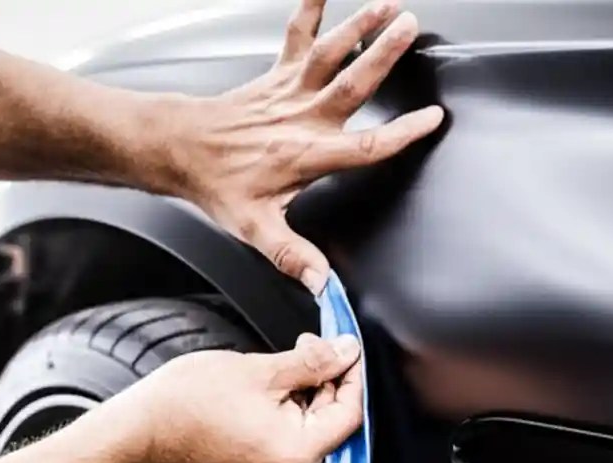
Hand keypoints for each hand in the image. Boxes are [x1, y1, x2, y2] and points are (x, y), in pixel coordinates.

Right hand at [103, 334, 362, 462]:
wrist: (144, 428)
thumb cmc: (189, 405)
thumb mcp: (263, 371)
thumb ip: (313, 362)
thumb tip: (345, 352)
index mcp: (300, 452)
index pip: (351, 412)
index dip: (353, 374)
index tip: (348, 347)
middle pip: (335, 417)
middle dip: (329, 377)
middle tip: (315, 345)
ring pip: (314, 420)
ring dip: (309, 386)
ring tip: (288, 359)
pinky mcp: (263, 459)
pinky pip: (293, 428)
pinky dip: (292, 401)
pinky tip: (277, 379)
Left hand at [164, 0, 442, 293]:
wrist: (179, 148)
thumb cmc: (219, 185)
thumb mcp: (256, 228)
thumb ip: (293, 256)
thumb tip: (324, 286)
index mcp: (308, 154)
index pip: (366, 145)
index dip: (402, 132)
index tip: (432, 118)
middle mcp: (302, 117)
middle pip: (353, 81)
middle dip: (384, 54)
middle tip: (411, 28)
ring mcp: (290, 91)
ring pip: (331, 53)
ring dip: (359, 26)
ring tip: (387, 6)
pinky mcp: (276, 75)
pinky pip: (296, 37)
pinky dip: (309, 9)